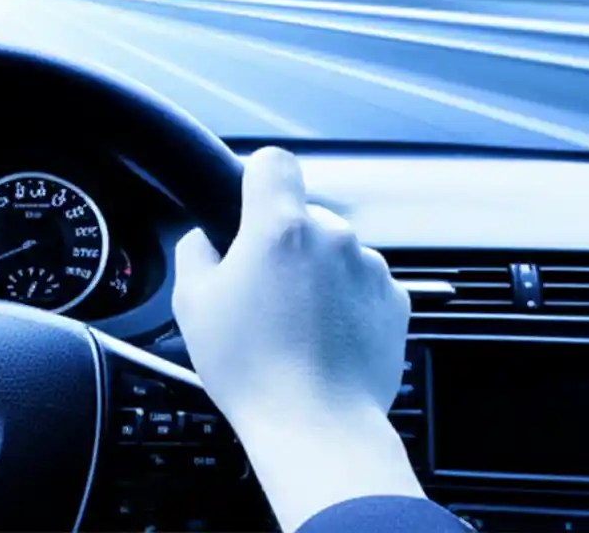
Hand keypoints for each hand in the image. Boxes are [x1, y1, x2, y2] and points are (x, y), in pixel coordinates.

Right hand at [173, 147, 420, 530]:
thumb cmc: (252, 368)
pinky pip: (360, 284)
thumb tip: (206, 240)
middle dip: (282, 244)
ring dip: (315, 274)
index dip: (256, 178)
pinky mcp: (396, 301)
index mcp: (280, 228)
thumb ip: (196, 251)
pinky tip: (322, 337)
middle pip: (302, 216)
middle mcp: (333, 237)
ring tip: (293, 324)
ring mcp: (370, 269)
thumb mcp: (192, 303)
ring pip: (333, 252)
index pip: (273, 162)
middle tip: (260, 291)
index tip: (248, 202)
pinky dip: (343, 302)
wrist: (316, 425)